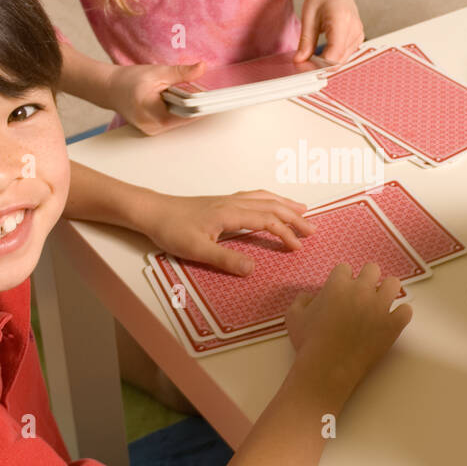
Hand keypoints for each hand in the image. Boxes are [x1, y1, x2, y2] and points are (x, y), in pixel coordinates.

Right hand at [106, 63, 206, 135]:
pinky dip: (178, 112)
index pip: (188, 114)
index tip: (215, 97)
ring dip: (187, 109)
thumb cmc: (128, 80)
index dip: (203, 105)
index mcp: (154, 114)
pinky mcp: (153, 130)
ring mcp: (153, 131)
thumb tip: (201, 67)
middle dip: (196, 106)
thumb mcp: (157, 72)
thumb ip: (181, 72)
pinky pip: (173, 122)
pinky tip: (178, 101)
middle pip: (186, 119)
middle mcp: (154, 128)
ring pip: (181, 121)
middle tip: (205, 93)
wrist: (108, 88)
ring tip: (188, 95)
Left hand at [142, 190, 314, 274]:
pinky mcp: (222, 201)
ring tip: (303, 210)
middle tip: (313, 230)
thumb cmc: (172, 229)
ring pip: (265, 198)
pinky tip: (271, 203)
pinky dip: (270, 199)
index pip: (268, 221)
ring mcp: (228, 200)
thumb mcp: (197, 250)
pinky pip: (255, 196)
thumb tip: (253, 269)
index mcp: (231, 213)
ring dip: (285, 204)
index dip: (286, 233)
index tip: (298, 247)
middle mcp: (234, 203)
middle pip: (272, 206)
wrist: (153, 211)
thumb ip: (226, 259)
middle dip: (294, 217)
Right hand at [285, 263, 412, 400]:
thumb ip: (301, 300)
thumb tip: (310, 296)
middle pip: (372, 269)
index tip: (342, 291)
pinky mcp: (394, 324)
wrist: (327, 369)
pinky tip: (391, 321)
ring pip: (394, 284)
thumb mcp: (294, 317)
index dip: (343, 279)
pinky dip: (400, 314)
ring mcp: (380, 307)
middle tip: (362, 295)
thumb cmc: (309, 343)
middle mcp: (361, 290)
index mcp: (337, 285)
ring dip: (387, 291)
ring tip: (381, 303)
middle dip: (367, 279)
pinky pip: (406, 310)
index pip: (345, 268)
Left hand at [294, 0, 363, 65]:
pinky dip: (334, 57)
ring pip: (343, 59)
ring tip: (312, 56)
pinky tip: (323, 52)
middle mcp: (354, 28)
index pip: (334, 53)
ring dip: (328, 62)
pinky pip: (346, 54)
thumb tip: (299, 60)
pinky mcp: (359, 37)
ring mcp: (359, 33)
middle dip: (322, 66)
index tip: (306, 69)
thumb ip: (305, 41)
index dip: (320, 65)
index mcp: (341, 20)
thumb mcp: (308, 16)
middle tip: (305, 64)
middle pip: (339, 59)